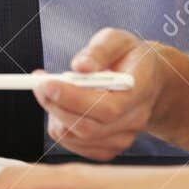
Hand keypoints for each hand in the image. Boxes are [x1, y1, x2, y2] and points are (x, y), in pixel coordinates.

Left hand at [35, 28, 167, 159]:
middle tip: (39, 84)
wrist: (149, 82)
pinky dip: (61, 126)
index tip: (46, 83)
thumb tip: (80, 66)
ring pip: (77, 138)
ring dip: (55, 114)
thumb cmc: (130, 57)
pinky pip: (75, 145)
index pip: (107, 107)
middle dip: (56, 106)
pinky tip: (63, 107)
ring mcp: (123, 138)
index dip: (73, 99)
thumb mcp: (118, 40)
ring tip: (54, 91)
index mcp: (140, 90)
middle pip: (89, 128)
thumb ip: (99, 50)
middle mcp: (134, 120)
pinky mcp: (109, 148)